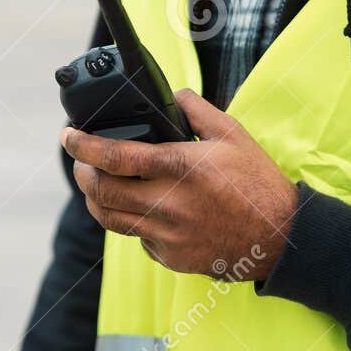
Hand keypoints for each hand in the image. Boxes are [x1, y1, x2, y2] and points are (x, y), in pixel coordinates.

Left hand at [62, 89, 297, 279]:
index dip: (82, 146)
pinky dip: (130, 221)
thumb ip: (196, 109)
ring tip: (97, 183)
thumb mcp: (232, 134)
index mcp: (180, 167)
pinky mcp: (172, 257)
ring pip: (109, 219)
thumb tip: (172, 93)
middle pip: (101, 191)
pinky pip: (136, 238)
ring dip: (95, 199)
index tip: (67, 136)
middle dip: (82, 172)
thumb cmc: (258, 182)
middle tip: (80, 161)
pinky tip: (139, 208)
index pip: (114, 157)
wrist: (283, 239)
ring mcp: (168, 235)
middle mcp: (169, 204)